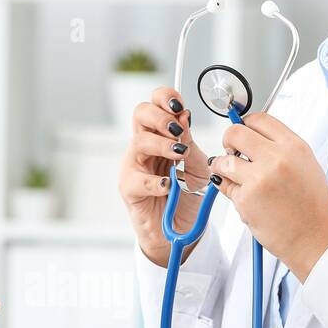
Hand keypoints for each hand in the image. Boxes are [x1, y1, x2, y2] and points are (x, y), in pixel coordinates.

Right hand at [119, 86, 211, 266]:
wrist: (180, 229)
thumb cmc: (186, 196)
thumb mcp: (197, 165)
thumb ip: (189, 142)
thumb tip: (184, 117)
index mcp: (160, 135)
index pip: (155, 104)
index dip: (166, 99)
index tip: (181, 107)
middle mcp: (143, 146)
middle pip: (140, 113)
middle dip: (161, 116)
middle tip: (178, 130)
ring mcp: (134, 166)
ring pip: (139, 142)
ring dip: (162, 145)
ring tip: (179, 156)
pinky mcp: (130, 189)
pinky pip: (138, 180)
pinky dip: (155, 181)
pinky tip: (168, 185)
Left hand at [208, 112, 327, 280]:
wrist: (316, 237)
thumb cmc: (312, 206)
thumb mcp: (306, 165)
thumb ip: (280, 149)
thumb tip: (253, 139)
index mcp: (294, 146)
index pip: (258, 119)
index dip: (245, 124)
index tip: (242, 133)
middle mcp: (277, 158)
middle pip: (235, 133)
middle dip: (228, 141)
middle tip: (231, 152)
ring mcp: (259, 178)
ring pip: (223, 160)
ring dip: (222, 167)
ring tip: (233, 177)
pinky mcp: (246, 199)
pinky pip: (225, 186)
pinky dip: (230, 191)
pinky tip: (246, 198)